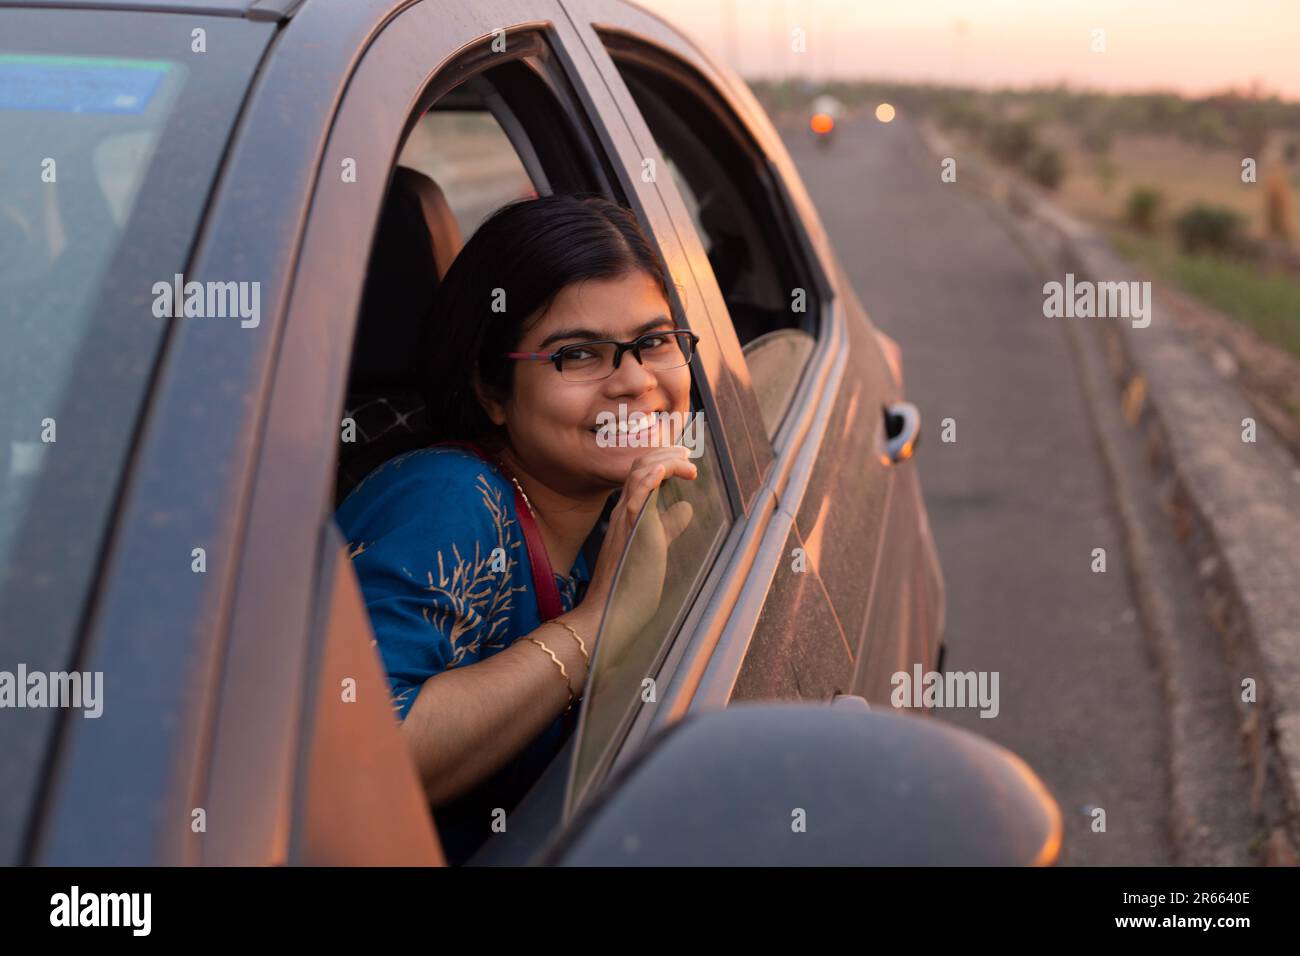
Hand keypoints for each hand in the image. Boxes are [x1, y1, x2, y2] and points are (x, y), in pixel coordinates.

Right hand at [579, 445, 695, 639]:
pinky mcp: (632, 531)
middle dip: (666, 453)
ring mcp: (625, 519)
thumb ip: (668, 525)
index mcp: (627, 513)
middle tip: (688, 455)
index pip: (640, 474)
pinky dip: (650, 479)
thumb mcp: (654, 546)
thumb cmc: (630, 585)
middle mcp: (622, 510)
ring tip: (685, 460)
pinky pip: (636, 497)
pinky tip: (664, 471)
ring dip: (665, 461)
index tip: (684, 460)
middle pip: (640, 465)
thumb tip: (685, 508)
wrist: (610, 612)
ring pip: (639, 473)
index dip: (662, 460)